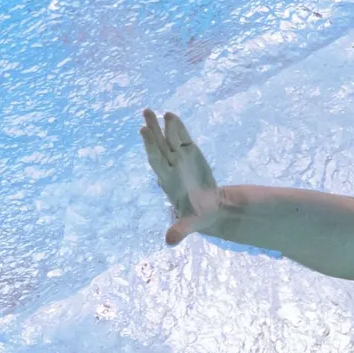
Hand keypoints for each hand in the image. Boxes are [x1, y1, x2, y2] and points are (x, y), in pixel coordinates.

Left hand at [140, 108, 230, 245]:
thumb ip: (180, 230)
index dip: (151, 146)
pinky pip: (184, 138)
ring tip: (161, 110)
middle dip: (152, 130)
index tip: (144, 132)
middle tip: (145, 113)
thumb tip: (170, 241)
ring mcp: (180, 157)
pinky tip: (172, 115)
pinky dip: (179, 127)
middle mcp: (170, 165)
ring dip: (165, 125)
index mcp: (167, 180)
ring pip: (170, 138)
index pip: (156, 160)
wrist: (210, 209)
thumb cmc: (197, 216)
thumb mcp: (190, 224)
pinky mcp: (192, 152)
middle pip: (159, 145)